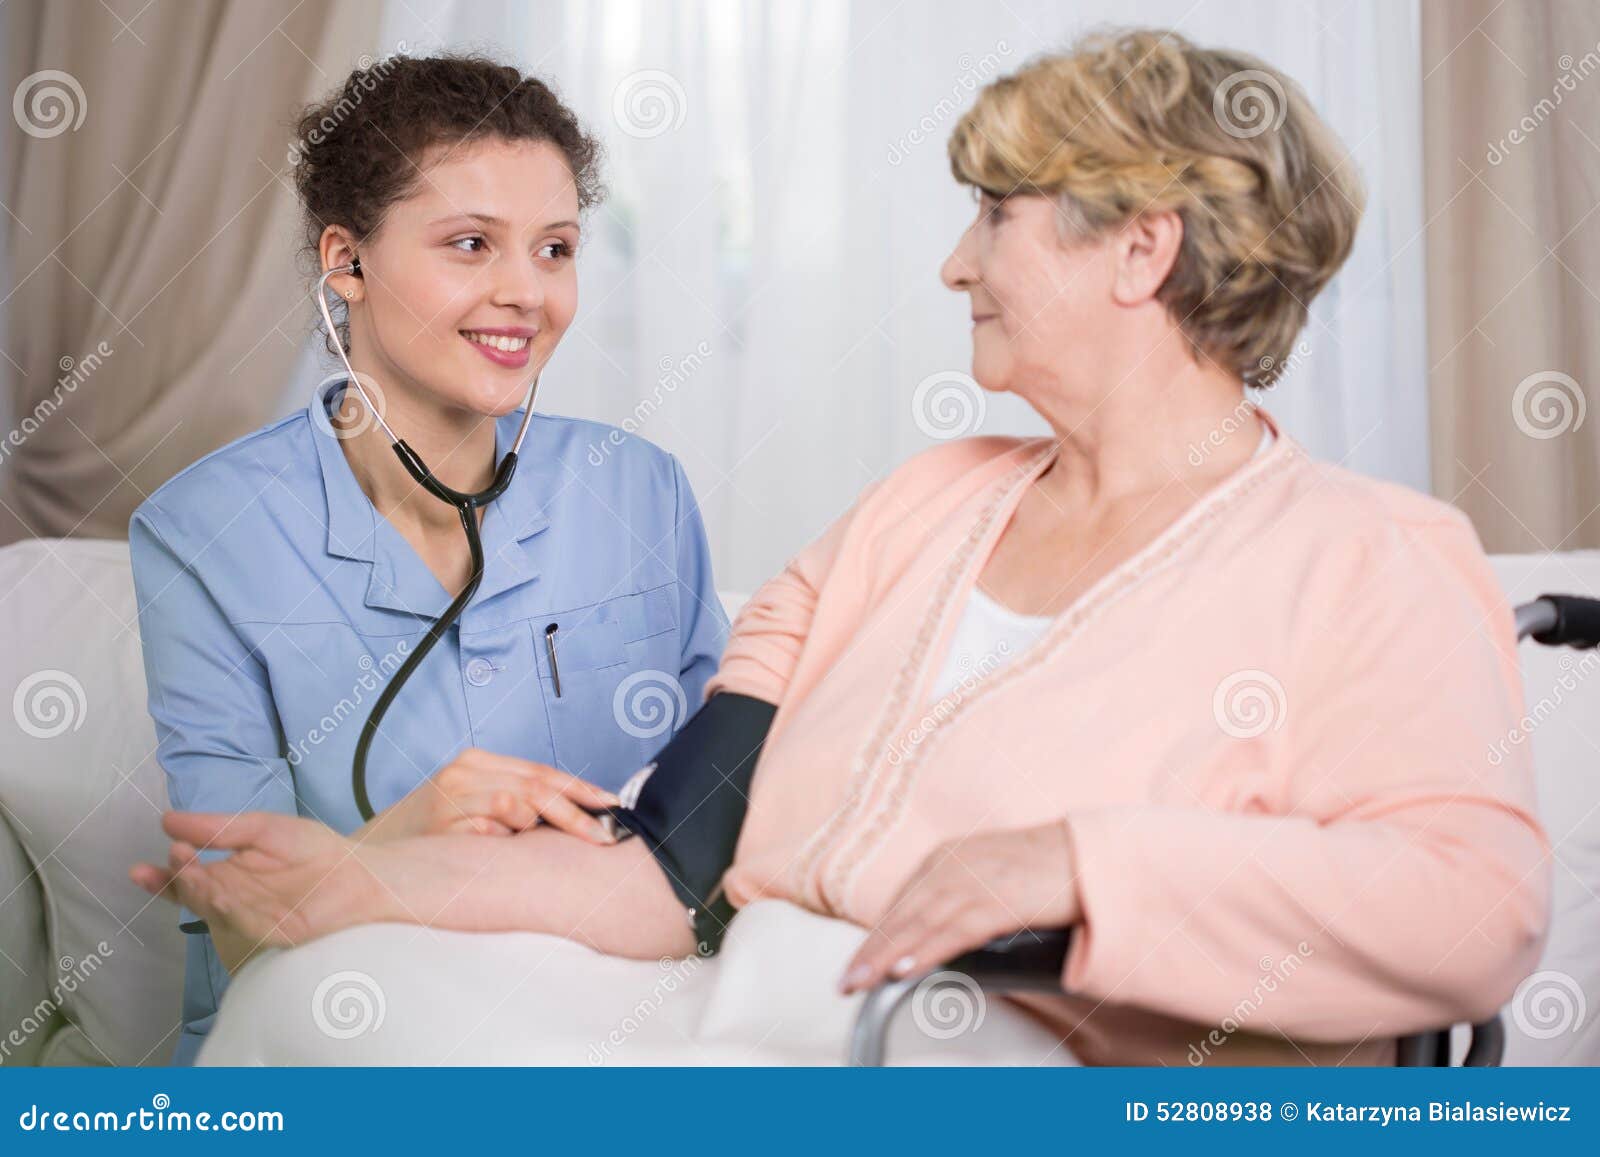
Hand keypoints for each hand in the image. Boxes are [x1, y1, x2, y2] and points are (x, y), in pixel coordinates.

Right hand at [130, 811, 385, 964]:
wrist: (363, 874)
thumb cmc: (316, 852)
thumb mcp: (263, 829)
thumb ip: (219, 827)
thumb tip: (167, 819)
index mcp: (227, 875)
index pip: (185, 878)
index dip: (162, 876)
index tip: (140, 868)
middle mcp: (233, 900)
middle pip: (193, 896)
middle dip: (178, 880)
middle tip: (176, 857)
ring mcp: (252, 918)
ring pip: (214, 909)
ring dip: (200, 891)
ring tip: (190, 870)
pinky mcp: (275, 932)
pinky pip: (244, 923)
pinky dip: (230, 910)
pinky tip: (219, 894)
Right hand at [361, 747, 620, 843]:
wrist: (373, 856)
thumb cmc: (432, 834)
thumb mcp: (473, 805)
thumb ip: (516, 802)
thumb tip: (579, 816)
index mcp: (477, 761)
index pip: (541, 772)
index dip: (582, 789)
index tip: (613, 806)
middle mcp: (463, 772)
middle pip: (536, 787)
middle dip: (576, 814)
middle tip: (604, 839)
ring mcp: (449, 797)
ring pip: (515, 805)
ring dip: (531, 828)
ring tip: (528, 844)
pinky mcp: (439, 825)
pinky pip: (487, 833)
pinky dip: (500, 843)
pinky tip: (496, 853)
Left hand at [838, 820, 1081, 993]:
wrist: (1091, 855)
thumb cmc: (1048, 870)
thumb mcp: (990, 876)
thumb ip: (959, 899)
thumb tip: (934, 937)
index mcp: (947, 857)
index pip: (901, 903)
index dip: (876, 937)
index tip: (856, 964)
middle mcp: (952, 864)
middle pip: (901, 915)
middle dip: (870, 951)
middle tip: (845, 982)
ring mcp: (973, 880)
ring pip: (918, 925)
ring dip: (886, 957)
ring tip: (862, 982)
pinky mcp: (996, 899)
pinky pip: (952, 930)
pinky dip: (926, 950)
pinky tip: (905, 968)